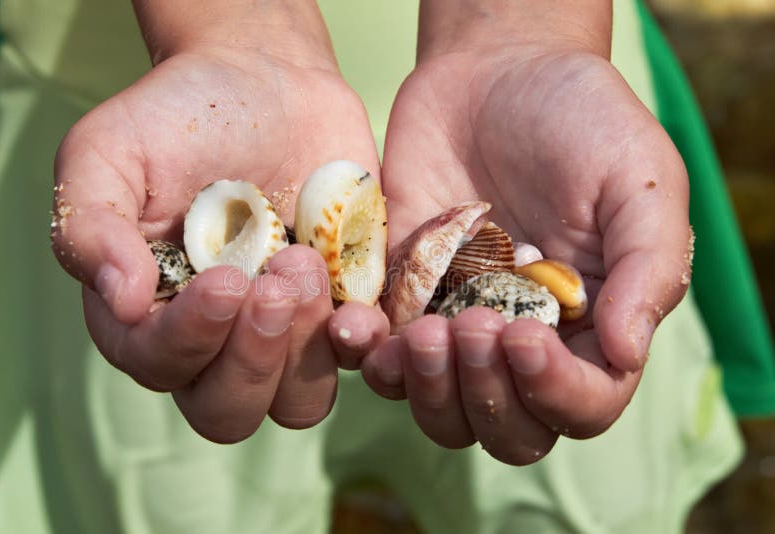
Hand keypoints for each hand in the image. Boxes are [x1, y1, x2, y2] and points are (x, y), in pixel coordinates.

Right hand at [52, 40, 388, 441]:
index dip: (190, 339)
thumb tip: (119, 300)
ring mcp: (283, 330)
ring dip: (304, 355)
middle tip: (276, 279)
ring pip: (295, 403)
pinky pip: (357, 360)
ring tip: (306, 268)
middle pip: (227, 410)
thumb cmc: (178, 116)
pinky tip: (354, 303)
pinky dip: (360, 344)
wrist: (266, 80)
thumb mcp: (108, 152)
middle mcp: (216, 337)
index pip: (159, 366)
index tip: (224, 279)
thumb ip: (89, 225)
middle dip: (252, 359)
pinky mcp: (340, 308)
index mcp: (150, 313)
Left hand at [362, 16, 691, 463]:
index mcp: (592, 326)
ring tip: (421, 333)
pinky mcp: (401, 297)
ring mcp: (458, 324)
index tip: (522, 336)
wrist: (496, 73)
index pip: (583, 406)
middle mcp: (524, 341)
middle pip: (508, 429)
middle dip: (486, 396)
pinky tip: (357, 326)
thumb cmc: (582, 121)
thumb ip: (648, 268)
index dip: (554, 394)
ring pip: (439, 410)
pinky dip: (364, 356)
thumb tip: (625, 354)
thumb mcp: (638, 180)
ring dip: (425, 390)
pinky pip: (377, 356)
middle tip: (474, 325)